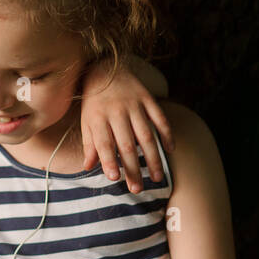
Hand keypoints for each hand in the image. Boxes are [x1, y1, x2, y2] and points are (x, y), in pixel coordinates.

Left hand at [77, 58, 175, 191]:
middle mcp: (116, 112)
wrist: (105, 69)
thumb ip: (89, 144)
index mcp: (98, 119)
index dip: (108, 161)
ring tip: (158, 177)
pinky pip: (160, 118)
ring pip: (146, 135)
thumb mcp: (86, 121)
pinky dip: (167, 133)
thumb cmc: (94, 102)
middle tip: (138, 189)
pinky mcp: (147, 98)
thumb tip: (88, 167)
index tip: (114, 178)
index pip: (103, 143)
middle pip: (126, 144)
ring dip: (153, 157)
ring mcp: (134, 105)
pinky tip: (171, 150)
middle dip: (133, 168)